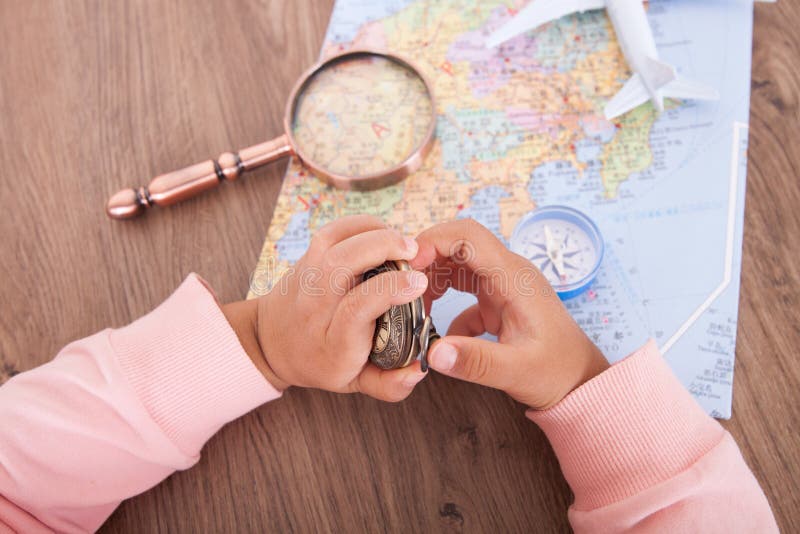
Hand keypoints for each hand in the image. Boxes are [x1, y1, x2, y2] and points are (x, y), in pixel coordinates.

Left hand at [224, 215, 428, 401]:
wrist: (273, 342)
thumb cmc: (321, 362)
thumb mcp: (354, 383)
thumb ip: (391, 385)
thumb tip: (420, 369)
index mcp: (333, 342)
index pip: (357, 308)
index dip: (389, 289)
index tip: (417, 283)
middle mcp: (315, 307)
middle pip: (339, 264)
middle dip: (381, 248)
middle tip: (412, 252)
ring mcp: (307, 277)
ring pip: (332, 241)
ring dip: (372, 232)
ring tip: (401, 242)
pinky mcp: (306, 257)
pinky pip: (331, 231)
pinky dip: (360, 225)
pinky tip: (382, 233)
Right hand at [410, 219, 608, 409]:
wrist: (580, 383)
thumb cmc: (557, 373)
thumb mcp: (516, 371)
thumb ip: (475, 362)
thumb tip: (433, 352)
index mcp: (514, 278)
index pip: (469, 236)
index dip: (434, 241)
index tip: (408, 265)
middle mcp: (508, 273)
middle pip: (458, 243)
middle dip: (426, 259)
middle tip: (400, 285)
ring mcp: (503, 286)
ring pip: (458, 264)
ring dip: (433, 280)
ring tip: (414, 307)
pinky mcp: (498, 301)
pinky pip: (463, 289)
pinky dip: (445, 304)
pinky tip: (441, 334)